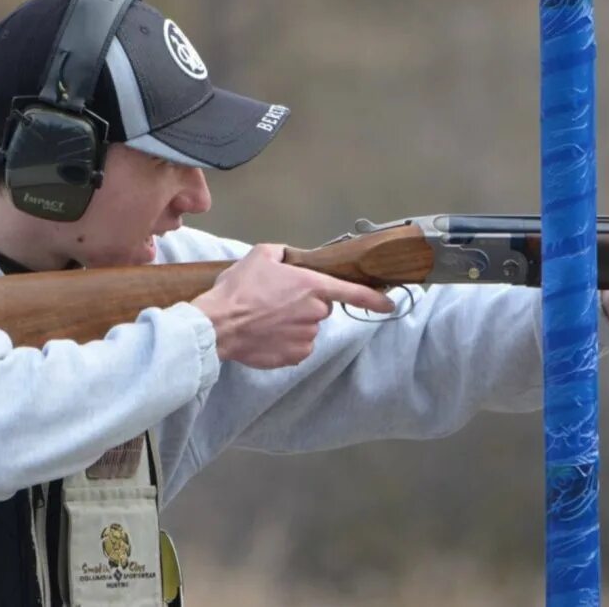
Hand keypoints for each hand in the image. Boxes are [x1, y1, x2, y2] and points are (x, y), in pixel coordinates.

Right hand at [192, 243, 394, 368]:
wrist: (219, 325)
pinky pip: (299, 346)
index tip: (390, 303)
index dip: (375, 299)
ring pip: (309, 328)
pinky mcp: (294, 356)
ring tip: (267, 319)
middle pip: (321, 308)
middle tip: (277, 301)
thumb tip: (288, 258)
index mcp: (312, 286)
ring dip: (295, 323)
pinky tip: (268, 335)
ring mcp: (306, 336)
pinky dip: (287, 342)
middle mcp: (315, 312)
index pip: (353, 293)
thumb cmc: (239, 289)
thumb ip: (282, 254)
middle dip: (305, 304)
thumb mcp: (259, 256)